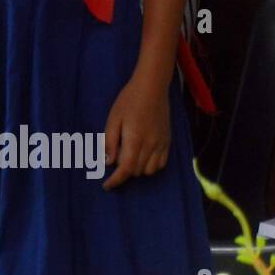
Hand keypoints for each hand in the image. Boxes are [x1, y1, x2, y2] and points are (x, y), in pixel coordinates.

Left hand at [101, 73, 170, 190]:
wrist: (152, 88)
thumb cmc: (129, 101)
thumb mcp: (113, 119)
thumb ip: (110, 142)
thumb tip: (107, 163)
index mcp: (135, 140)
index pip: (126, 169)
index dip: (116, 181)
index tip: (106, 186)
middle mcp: (151, 145)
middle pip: (137, 171)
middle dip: (123, 171)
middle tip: (115, 156)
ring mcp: (162, 144)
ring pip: (149, 171)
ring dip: (137, 169)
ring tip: (128, 155)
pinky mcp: (168, 142)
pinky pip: (161, 164)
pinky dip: (150, 166)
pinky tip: (142, 156)